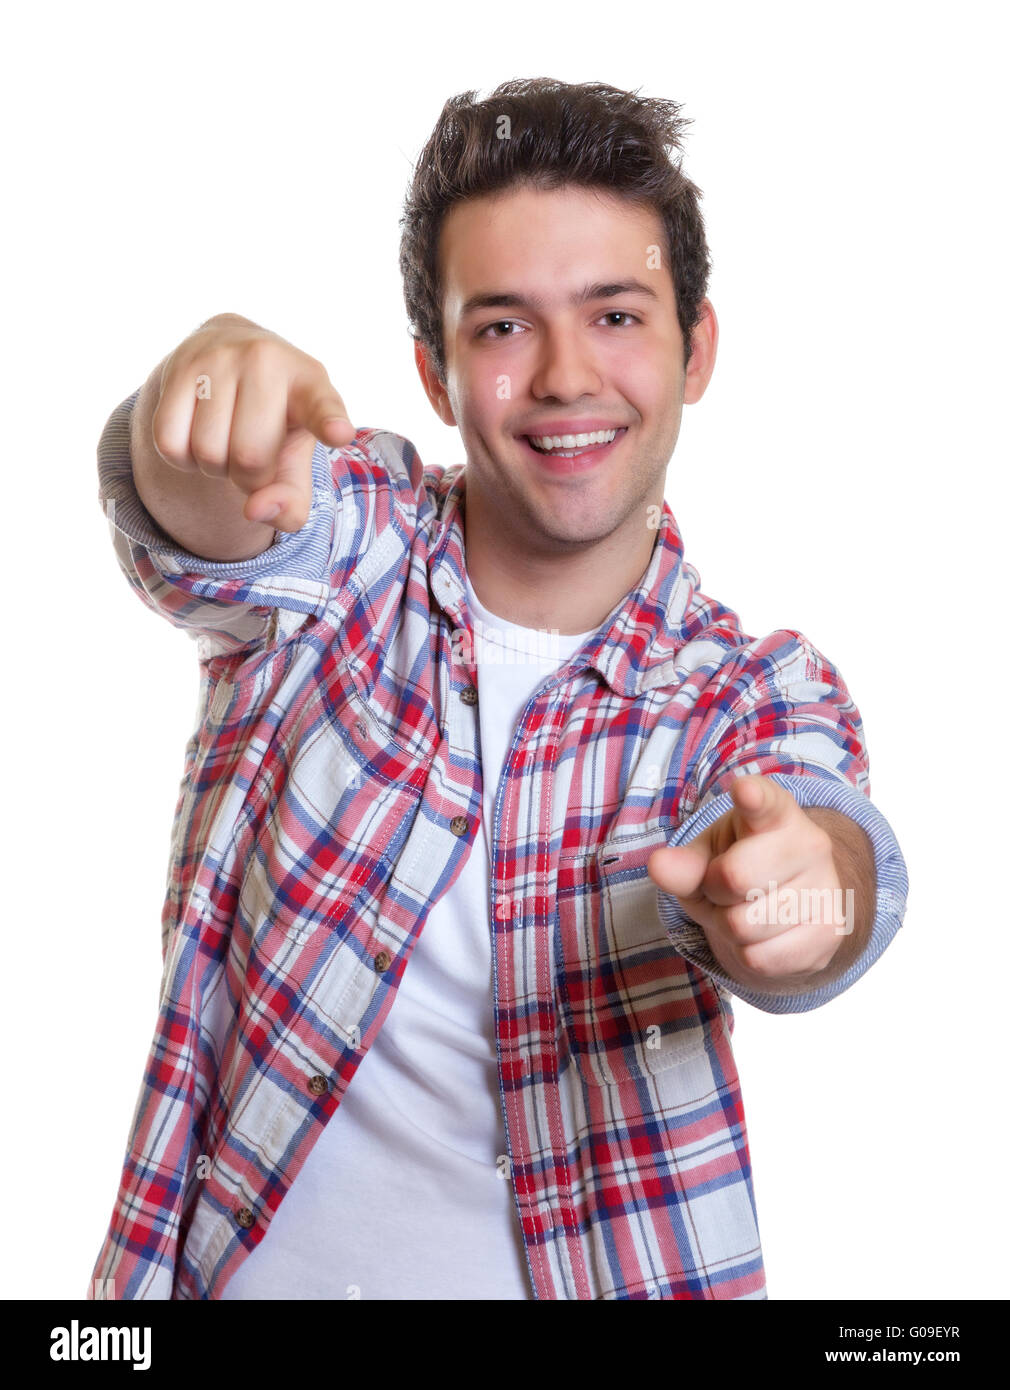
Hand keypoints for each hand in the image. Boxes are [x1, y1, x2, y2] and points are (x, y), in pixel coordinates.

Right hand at [149, 313, 354, 532]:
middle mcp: (267, 360)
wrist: (228, 351)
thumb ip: (290, 502)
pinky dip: (181, 458)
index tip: (338, 433)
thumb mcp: (294, 458)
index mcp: (310, 383)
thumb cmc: (272, 419)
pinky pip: (169, 442)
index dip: (329, 422)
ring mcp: (220, 358)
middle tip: (251, 457)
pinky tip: (196, 436)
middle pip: (249, 457)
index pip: (322, 406)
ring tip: (225, 441)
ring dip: (212, 467)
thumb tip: (255, 510)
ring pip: (206, 451)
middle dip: (247, 478)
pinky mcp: (178, 366)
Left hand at [647, 775, 851, 989]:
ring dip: (729, 928)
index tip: (743, 789)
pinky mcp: (830, 934)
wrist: (791, 909)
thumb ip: (684, 863)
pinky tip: (763, 936)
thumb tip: (658, 865)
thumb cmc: (739, 869)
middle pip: (735, 877)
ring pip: (744, 925)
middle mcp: (810, 844)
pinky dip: (747, 955)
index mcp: (774, 813)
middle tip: (725, 887)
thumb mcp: (707, 858)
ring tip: (744, 910)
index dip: (753, 798)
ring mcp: (826, 888)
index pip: (766, 802)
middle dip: (714, 890)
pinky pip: (761, 958)